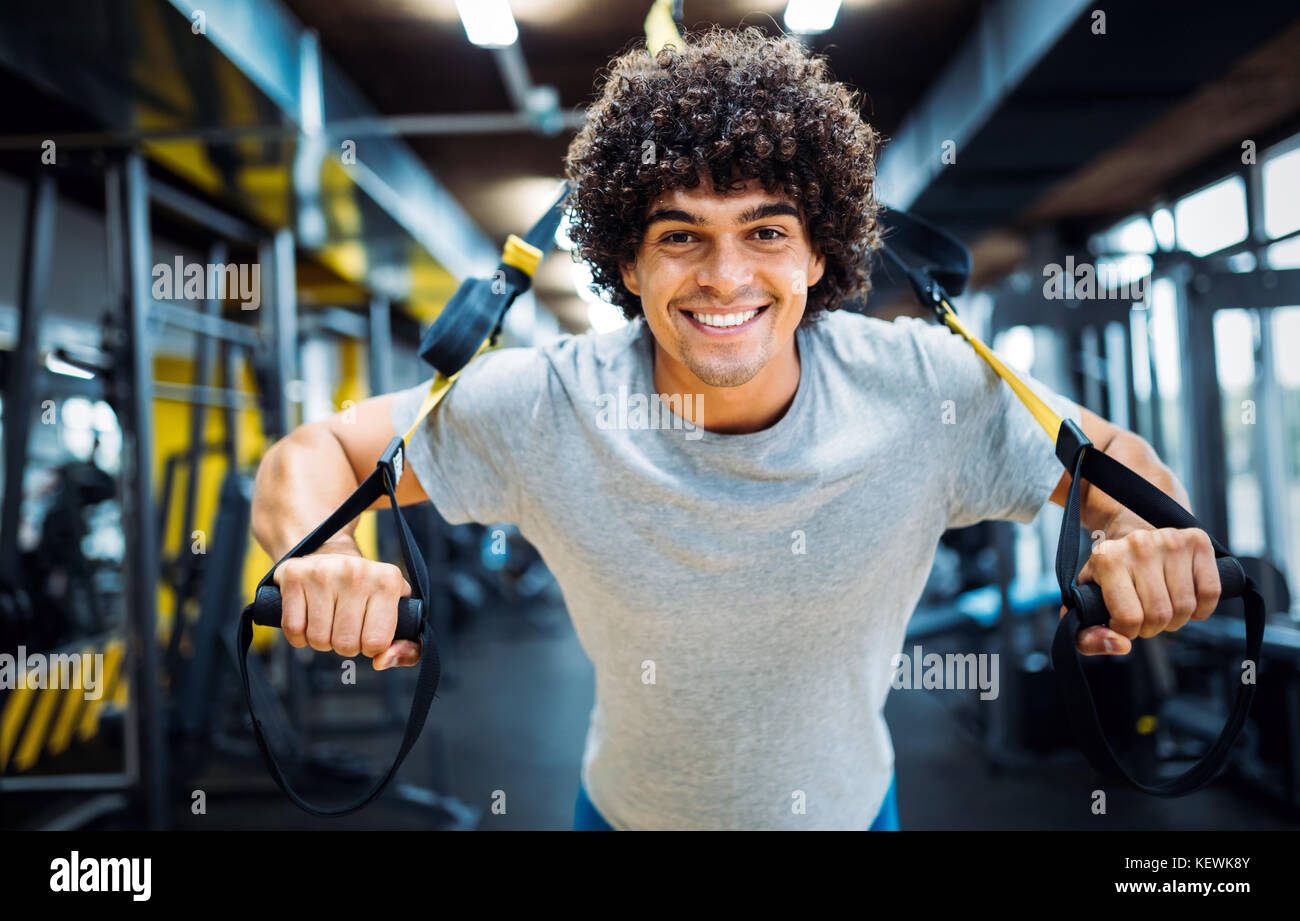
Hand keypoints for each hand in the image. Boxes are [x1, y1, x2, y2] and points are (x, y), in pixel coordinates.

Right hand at [273, 541, 420, 669]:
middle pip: (345, 644)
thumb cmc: (367, 592)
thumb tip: (382, 662)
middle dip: (345, 646)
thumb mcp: (397, 612)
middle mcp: (357, 572)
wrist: (329, 553)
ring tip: (328, 621)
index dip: (370, 648)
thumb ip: (408, 647)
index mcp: (388, 580)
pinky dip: (299, 636)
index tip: (368, 633)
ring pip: (318, 639)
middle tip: (346, 627)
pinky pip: (294, 629)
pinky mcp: (294, 575)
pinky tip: (308, 620)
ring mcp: (323, 571)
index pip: (377, 642)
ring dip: (322, 641)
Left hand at [1059, 526, 1221, 655]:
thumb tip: (1121, 646)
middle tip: (1144, 616)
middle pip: (1160, 615)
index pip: (1129, 617)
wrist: (1126, 533)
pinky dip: (1201, 608)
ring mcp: (1171, 540)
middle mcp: (1140, 545)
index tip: (1123, 622)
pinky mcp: (1197, 541)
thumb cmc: (1107, 574)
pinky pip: (1210, 592)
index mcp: (1108, 559)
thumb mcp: (1086, 602)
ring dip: (1176, 619)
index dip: (1128, 631)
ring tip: (1161, 606)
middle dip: (1152, 627)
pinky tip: (1186, 601)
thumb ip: (1088, 636)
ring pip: (1185, 607)